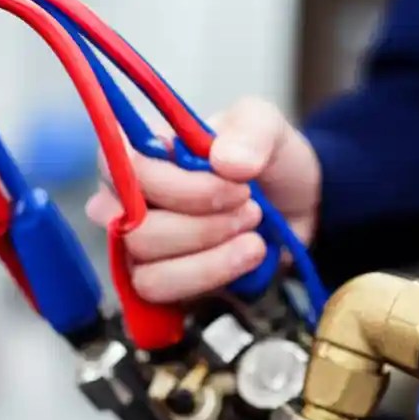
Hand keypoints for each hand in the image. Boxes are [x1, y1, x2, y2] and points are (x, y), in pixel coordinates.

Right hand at [86, 97, 320, 302]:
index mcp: (140, 156)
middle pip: (135, 230)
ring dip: (211, 254)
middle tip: (250, 207)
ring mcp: (143, 249)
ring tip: (253, 235)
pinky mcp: (165, 284)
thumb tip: (225, 161)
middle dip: (203, 224)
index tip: (234, 183)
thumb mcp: (265, 124)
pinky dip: (213, 276)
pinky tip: (249, 256)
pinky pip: (167, 295)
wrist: (296, 202)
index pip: (122, 171)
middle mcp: (128, 203)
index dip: (177, 186)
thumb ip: (249, 130)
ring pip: (148, 271)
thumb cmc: (263, 158)